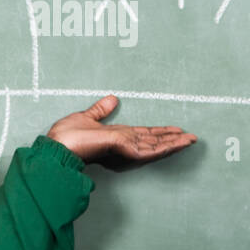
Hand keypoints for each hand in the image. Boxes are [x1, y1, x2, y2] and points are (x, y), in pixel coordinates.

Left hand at [46, 95, 196, 169]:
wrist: (58, 147)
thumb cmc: (67, 136)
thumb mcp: (87, 116)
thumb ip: (100, 110)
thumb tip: (111, 99)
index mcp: (117, 136)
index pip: (144, 134)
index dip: (160, 132)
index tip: (174, 130)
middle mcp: (124, 143)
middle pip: (154, 140)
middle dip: (173, 139)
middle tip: (192, 137)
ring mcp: (125, 148)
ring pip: (155, 146)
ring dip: (174, 143)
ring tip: (191, 140)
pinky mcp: (124, 149)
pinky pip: (149, 149)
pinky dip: (165, 147)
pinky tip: (177, 144)